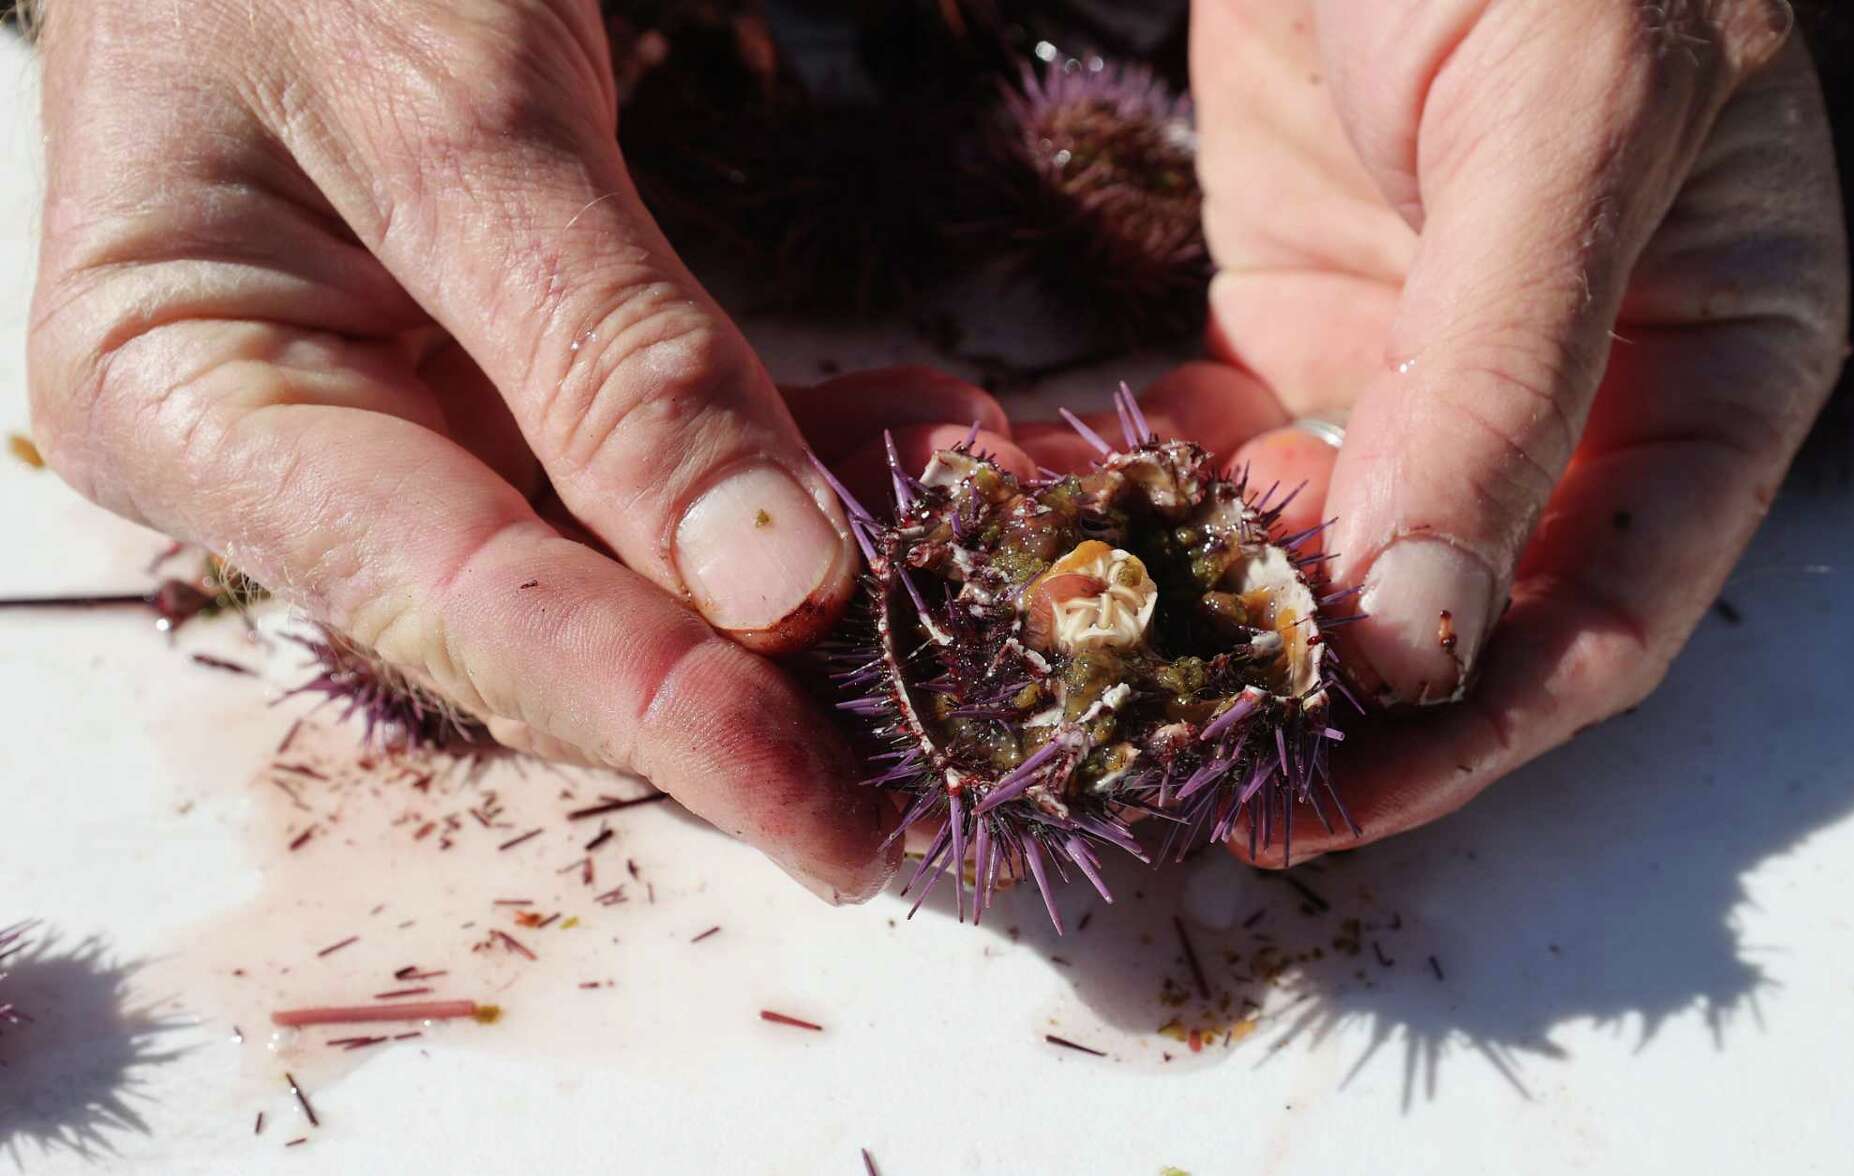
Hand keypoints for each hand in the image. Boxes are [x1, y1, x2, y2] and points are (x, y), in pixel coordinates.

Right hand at [22, 0, 1006, 901]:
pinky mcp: (496, 376)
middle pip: (554, 623)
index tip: (826, 813)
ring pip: (630, 559)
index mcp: (194, 404)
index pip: (465, 608)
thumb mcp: (452, 115)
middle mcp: (294, 455)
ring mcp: (400, 420)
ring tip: (974, 543)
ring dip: (816, 564)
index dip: (662, 716)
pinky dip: (795, 458)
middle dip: (764, 675)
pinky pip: (655, 461)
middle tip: (950, 726)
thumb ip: (607, 352)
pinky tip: (917, 437)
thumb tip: (776, 585)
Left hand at [1024, 0, 1846, 862]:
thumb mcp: (1562, 127)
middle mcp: (1573, 403)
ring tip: (1083, 672)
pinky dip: (1137, 512)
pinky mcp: (1293, 330)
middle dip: (1315, 703)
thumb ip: (1505, 378)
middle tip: (1169, 764)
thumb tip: (1431, 638)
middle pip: (1449, 619)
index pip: (1599, 618)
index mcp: (1708, 376)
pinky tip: (1047, 550)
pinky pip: (1214, 463)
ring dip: (1208, 621)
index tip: (1315, 802)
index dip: (1467, 736)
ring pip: (1317, 559)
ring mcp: (1421, 374)